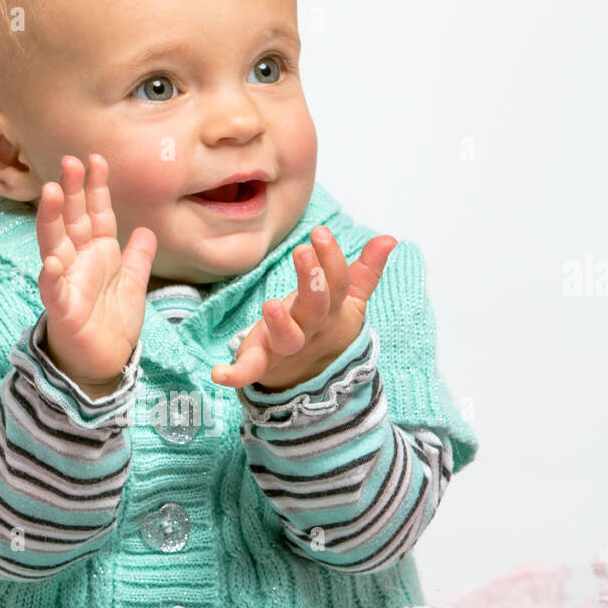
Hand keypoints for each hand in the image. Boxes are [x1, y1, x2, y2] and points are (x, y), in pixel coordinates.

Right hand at [36, 154, 157, 393]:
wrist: (103, 362)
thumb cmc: (112, 322)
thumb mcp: (133, 285)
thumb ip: (138, 258)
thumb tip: (147, 230)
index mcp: (96, 253)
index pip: (95, 214)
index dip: (96, 188)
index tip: (96, 160)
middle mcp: (78, 262)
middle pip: (72, 220)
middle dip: (70, 191)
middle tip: (70, 162)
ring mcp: (66, 283)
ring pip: (55, 245)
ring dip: (51, 219)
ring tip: (51, 193)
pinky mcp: (62, 309)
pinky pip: (53, 290)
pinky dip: (51, 276)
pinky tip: (51, 261)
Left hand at [211, 226, 397, 392]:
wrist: (310, 374)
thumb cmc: (324, 327)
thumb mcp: (348, 300)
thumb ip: (365, 271)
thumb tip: (389, 238)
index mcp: (330, 309)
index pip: (338, 284)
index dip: (332, 260)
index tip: (320, 232)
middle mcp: (310, 327)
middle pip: (316, 307)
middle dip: (312, 282)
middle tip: (303, 252)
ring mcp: (285, 347)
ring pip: (287, 338)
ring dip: (281, 325)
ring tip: (271, 305)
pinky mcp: (262, 363)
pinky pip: (249, 371)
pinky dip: (235, 374)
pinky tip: (218, 373)